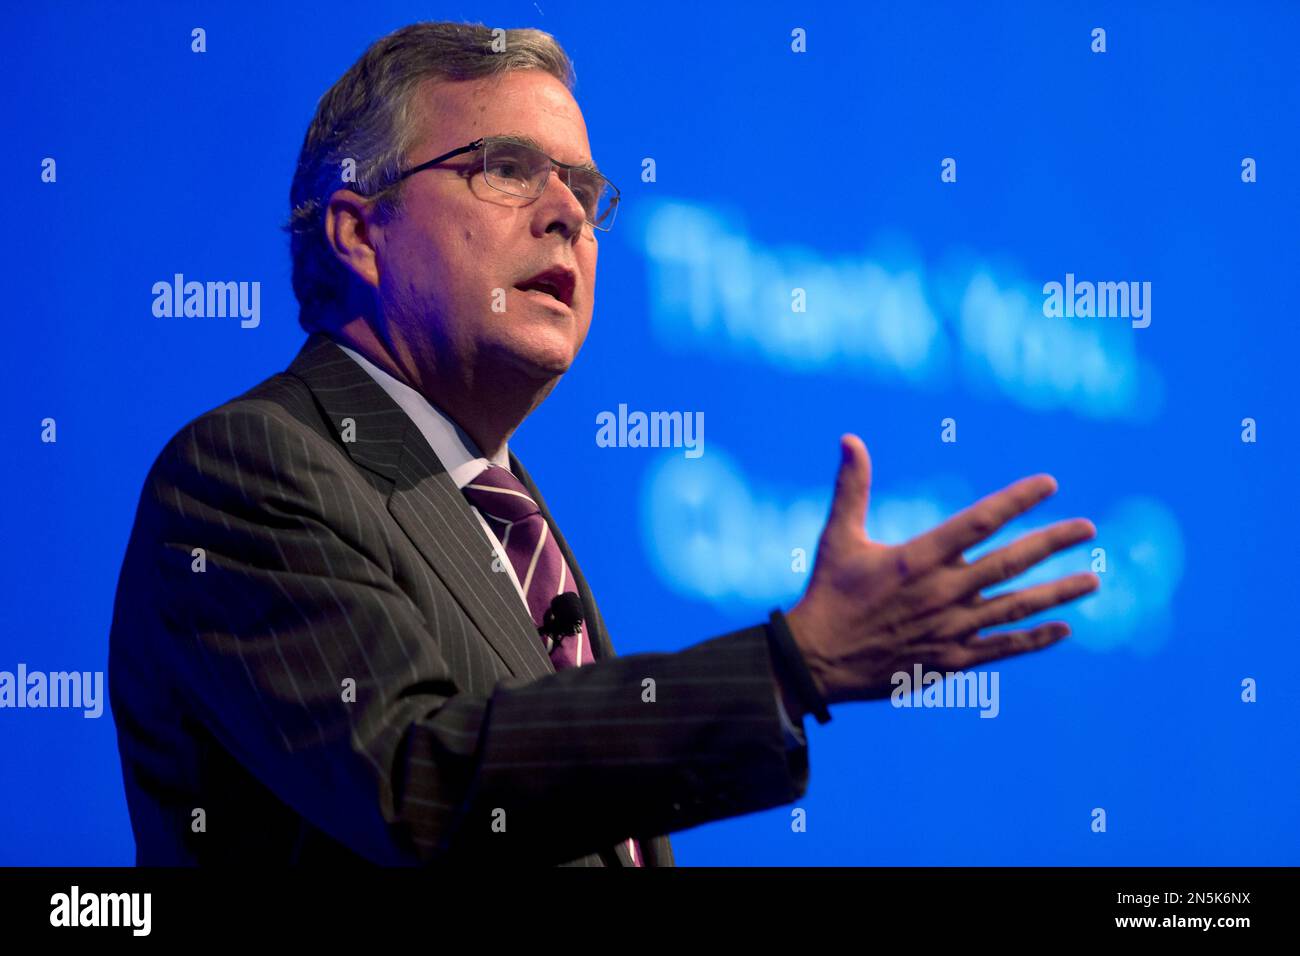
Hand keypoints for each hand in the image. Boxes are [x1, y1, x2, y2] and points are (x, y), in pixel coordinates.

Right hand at [786, 434, 1099, 704]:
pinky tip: (1063, 629)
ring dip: (1057, 593)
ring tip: (1092, 581)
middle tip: (1088, 527)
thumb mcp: (838, 536)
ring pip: (1017, 607)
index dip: (1017, 499)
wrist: (818, 662)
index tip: (1049, 483)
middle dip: (1053, 541)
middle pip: (1011, 561)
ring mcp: (951, 628)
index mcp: (919, 557)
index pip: (979, 521)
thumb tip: (850, 438)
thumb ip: (852, 487)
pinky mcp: (951, 660)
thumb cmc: (828, 593)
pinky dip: (1035, 639)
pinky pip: (1003, 648)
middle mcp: (943, 591)